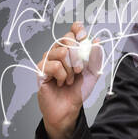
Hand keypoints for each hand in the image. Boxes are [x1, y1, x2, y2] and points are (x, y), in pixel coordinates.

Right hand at [35, 21, 102, 138]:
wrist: (69, 108)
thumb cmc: (78, 90)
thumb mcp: (93, 73)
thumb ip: (95, 57)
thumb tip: (96, 41)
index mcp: (71, 50)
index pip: (72, 31)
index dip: (77, 29)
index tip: (83, 36)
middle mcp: (58, 52)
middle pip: (66, 39)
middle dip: (77, 55)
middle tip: (80, 70)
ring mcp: (48, 60)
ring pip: (61, 52)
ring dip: (70, 69)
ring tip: (70, 80)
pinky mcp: (41, 70)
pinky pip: (54, 65)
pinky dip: (62, 76)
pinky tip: (61, 83)